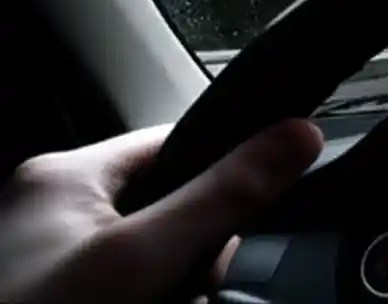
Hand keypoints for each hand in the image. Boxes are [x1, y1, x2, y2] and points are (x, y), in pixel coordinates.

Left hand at [0, 119, 321, 302]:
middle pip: (170, 210)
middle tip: (174, 288)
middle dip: (193, 254)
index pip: (177, 144)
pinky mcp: (63, 296)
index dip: (221, 175)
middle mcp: (52, 212)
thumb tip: (298, 137)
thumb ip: (223, 196)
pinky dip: (149, 300)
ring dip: (173, 286)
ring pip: (154, 259)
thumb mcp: (143, 257)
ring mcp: (54, 263)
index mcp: (64, 176)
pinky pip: (131, 288)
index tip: (241, 219)